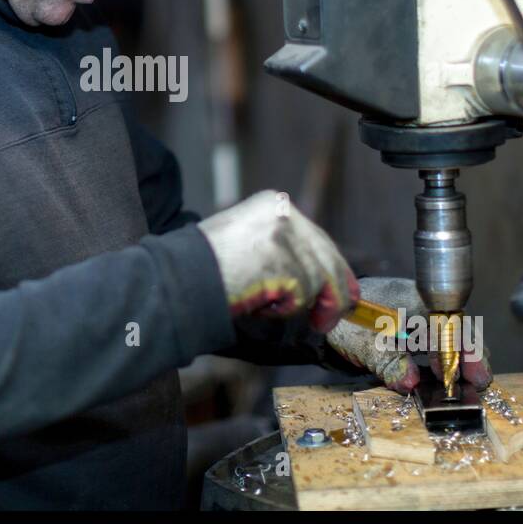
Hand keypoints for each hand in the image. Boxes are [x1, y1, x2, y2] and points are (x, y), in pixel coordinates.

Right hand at [199, 190, 356, 332]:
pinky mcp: (282, 260)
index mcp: (274, 203)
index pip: (320, 239)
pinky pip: (303, 295)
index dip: (333, 271)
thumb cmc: (205, 266)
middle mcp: (283, 213)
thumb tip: (321, 277)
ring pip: (318, 281)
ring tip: (266, 303)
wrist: (180, 275)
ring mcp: (283, 236)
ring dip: (298, 302)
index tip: (342, 295)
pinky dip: (286, 308)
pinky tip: (261, 303)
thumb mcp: (247, 238)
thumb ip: (282, 246)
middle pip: (328, 259)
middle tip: (326, 320)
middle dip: (333, 294)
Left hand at [324, 276, 492, 393]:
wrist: (328, 309)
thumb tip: (411, 382)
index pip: (453, 326)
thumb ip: (388, 362)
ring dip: (456, 361)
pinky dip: (440, 361)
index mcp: (417, 302)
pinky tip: (440, 379)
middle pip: (456, 332)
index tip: (477, 374)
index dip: (468, 351)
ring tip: (462, 385)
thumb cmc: (347, 319)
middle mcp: (422, 306)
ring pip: (447, 338)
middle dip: (468, 358)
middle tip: (477, 385)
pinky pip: (433, 344)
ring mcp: (418, 317)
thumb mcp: (364, 343)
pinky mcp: (411, 329)